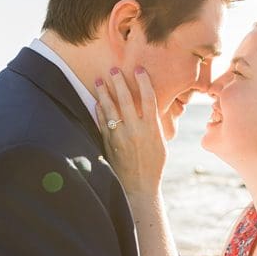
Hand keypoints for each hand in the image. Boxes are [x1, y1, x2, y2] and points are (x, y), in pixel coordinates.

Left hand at [96, 67, 166, 197]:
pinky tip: (97, 102)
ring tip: (99, 81)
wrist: (139, 186)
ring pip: (111, 110)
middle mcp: (136, 130)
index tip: (139, 69)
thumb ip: (154, 124)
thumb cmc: (153, 165)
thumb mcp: (160, 143)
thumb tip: (150, 108)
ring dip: (104, 93)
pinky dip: (99, 111)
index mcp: (152, 128)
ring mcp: (121, 137)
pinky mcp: (110, 144)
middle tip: (113, 69)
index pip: (148, 98)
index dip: (143, 82)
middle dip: (119, 82)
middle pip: (126, 100)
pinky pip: (102, 123)